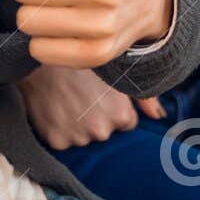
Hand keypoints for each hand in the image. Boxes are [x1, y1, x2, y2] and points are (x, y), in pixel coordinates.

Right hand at [19, 65, 164, 149]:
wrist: (40, 58)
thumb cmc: (80, 60)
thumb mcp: (115, 71)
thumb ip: (143, 96)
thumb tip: (159, 116)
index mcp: (122, 115)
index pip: (125, 123)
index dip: (112, 108)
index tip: (99, 95)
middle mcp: (103, 130)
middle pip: (104, 131)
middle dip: (96, 118)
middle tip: (81, 94)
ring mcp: (79, 138)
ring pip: (83, 137)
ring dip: (76, 125)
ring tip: (66, 99)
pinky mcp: (57, 142)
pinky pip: (62, 141)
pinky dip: (58, 129)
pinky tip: (54, 108)